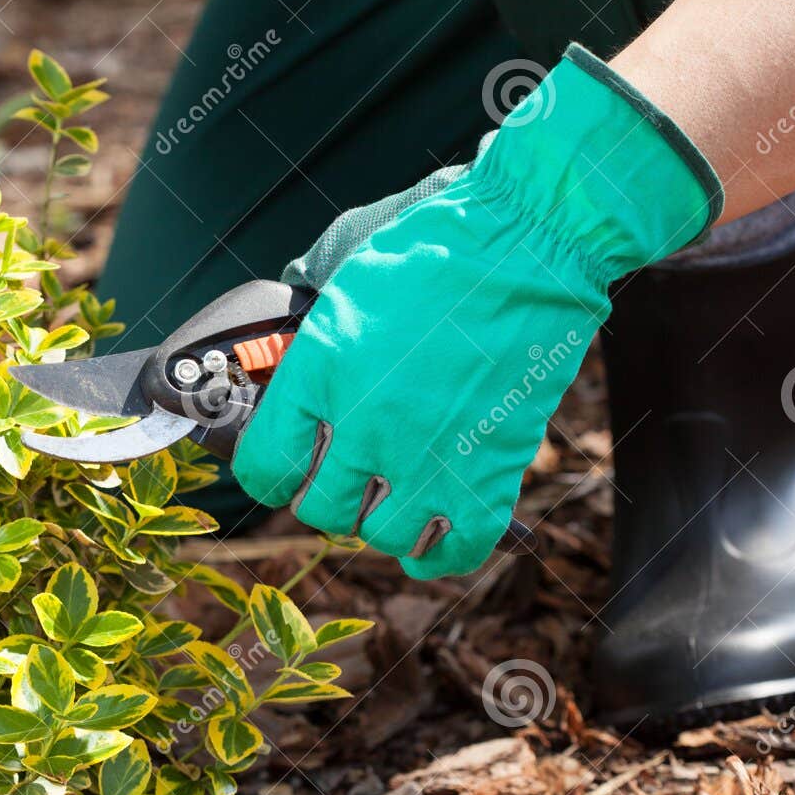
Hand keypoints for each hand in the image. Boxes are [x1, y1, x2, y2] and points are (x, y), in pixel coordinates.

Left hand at [232, 46, 721, 578]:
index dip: (272, 474)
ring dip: (382, 523)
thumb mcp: (346, 292)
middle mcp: (367, 423)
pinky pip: (455, 549)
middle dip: (328, 499)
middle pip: (320, 509)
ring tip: (392, 495)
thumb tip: (297, 401)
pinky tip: (433, 533)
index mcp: (321, 373)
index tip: (287, 469)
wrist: (530, 241)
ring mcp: (429, 452)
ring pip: (380, 536)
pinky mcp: (490, 469)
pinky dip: (441, 553)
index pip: (264, 465)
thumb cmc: (439, 250)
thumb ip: (315, 358)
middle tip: (347, 478)